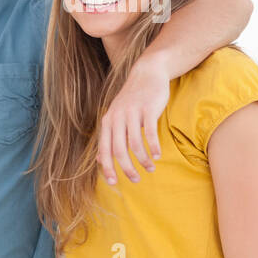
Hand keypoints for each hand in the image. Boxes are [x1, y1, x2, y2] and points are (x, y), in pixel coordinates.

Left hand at [97, 56, 168, 184]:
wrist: (147, 74)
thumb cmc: (132, 100)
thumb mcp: (116, 117)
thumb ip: (109, 138)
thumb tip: (99, 160)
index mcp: (107, 122)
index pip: (104, 150)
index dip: (108, 168)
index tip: (113, 183)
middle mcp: (116, 118)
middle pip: (118, 150)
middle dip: (126, 168)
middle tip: (135, 180)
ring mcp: (132, 113)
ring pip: (134, 144)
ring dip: (143, 160)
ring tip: (150, 168)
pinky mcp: (148, 109)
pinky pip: (149, 133)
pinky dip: (153, 147)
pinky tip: (157, 155)